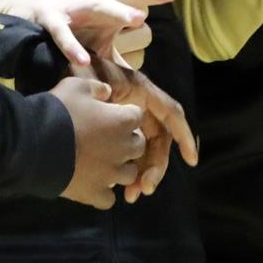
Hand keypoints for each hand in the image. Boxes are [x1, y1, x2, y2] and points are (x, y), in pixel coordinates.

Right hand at [0, 0, 182, 67]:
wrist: (11, 5)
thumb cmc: (51, 7)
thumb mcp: (78, 0)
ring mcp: (69, 7)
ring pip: (97, 7)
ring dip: (118, 12)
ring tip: (139, 18)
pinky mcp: (48, 20)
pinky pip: (62, 35)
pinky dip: (71, 46)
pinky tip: (84, 59)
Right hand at [51, 76, 145, 209]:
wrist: (36, 144)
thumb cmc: (59, 111)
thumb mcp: (75, 86)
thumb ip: (96, 87)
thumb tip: (107, 92)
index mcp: (122, 121)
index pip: (137, 116)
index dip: (124, 115)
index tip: (109, 114)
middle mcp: (123, 148)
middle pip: (138, 146)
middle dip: (127, 141)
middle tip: (106, 139)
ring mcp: (111, 174)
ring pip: (129, 174)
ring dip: (119, 168)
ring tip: (101, 164)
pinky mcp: (95, 193)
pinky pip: (109, 199)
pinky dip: (102, 192)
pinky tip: (91, 184)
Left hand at [72, 54, 197, 201]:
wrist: (71, 68)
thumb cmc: (83, 68)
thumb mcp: (91, 74)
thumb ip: (99, 85)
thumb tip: (105, 94)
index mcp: (142, 92)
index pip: (170, 114)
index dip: (183, 136)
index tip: (191, 161)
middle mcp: (142, 108)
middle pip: (158, 141)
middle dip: (155, 166)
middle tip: (144, 188)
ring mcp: (131, 122)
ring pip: (145, 152)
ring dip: (143, 174)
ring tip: (132, 195)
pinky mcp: (119, 134)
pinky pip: (131, 154)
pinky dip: (130, 171)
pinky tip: (119, 188)